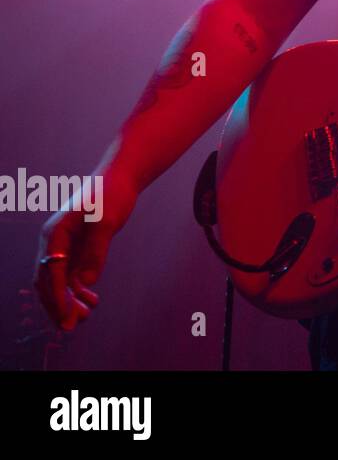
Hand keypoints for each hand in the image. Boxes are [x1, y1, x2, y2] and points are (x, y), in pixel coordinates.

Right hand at [34, 167, 137, 330]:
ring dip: (69, 301)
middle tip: (71, 326)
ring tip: (86, 315)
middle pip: (48, 281)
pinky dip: (78, 290)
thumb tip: (86, 281)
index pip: (51, 272)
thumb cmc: (110, 195)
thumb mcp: (106, 222)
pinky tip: (92, 300)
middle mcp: (54, 243)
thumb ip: (96, 251)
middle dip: (58, 305)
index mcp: (54, 234)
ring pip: (60, 282)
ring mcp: (65, 246)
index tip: (66, 316)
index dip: (57, 297)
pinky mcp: (79, 248)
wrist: (120, 179)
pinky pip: (73, 275)